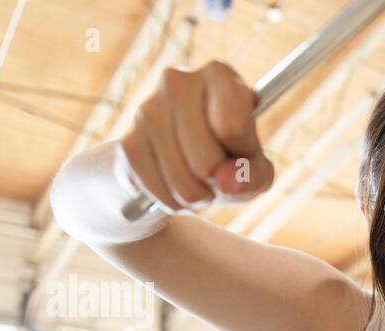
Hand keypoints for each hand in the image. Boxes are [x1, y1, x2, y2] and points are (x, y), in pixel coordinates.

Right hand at [119, 60, 275, 211]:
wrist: (182, 156)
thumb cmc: (230, 154)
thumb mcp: (256, 165)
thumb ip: (253, 174)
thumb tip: (223, 183)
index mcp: (218, 76)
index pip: (232, 128)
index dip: (243, 153)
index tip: (242, 149)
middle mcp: (178, 83)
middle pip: (207, 162)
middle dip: (217, 180)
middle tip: (218, 169)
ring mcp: (147, 110)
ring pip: (183, 183)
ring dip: (197, 196)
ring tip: (199, 179)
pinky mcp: (128, 142)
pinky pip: (159, 191)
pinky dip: (174, 201)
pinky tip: (177, 185)